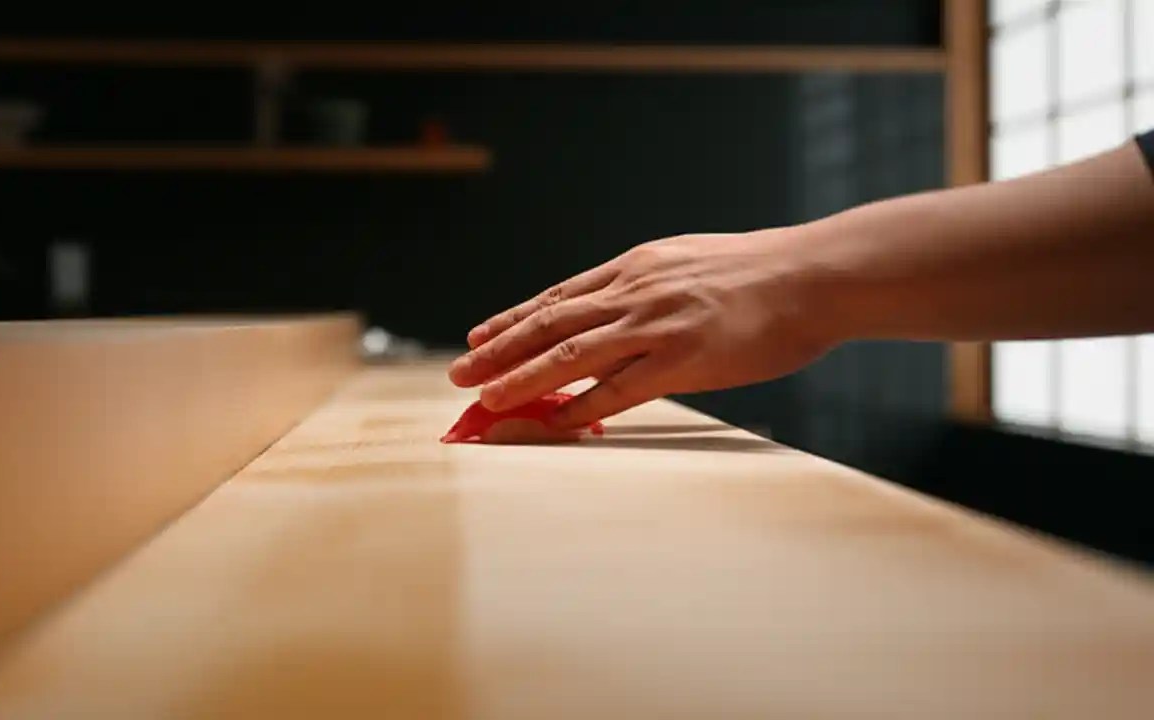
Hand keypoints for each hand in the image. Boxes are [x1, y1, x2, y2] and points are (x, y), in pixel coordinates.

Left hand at [447, 230, 839, 427]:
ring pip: (570, 354)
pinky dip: (579, 408)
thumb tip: (624, 305)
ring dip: (521, 378)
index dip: (513, 318)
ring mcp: (655, 324)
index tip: (479, 334)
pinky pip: (618, 389)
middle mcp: (634, 291)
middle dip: (498, 349)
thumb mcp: (690, 261)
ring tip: (484, 399)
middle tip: (459, 372)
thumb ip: (651, 283)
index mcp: (636, 266)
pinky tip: (552, 423)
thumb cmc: (761, 272)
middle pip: (549, 321)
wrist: (812, 274)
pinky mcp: (682, 358)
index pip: (559, 295)